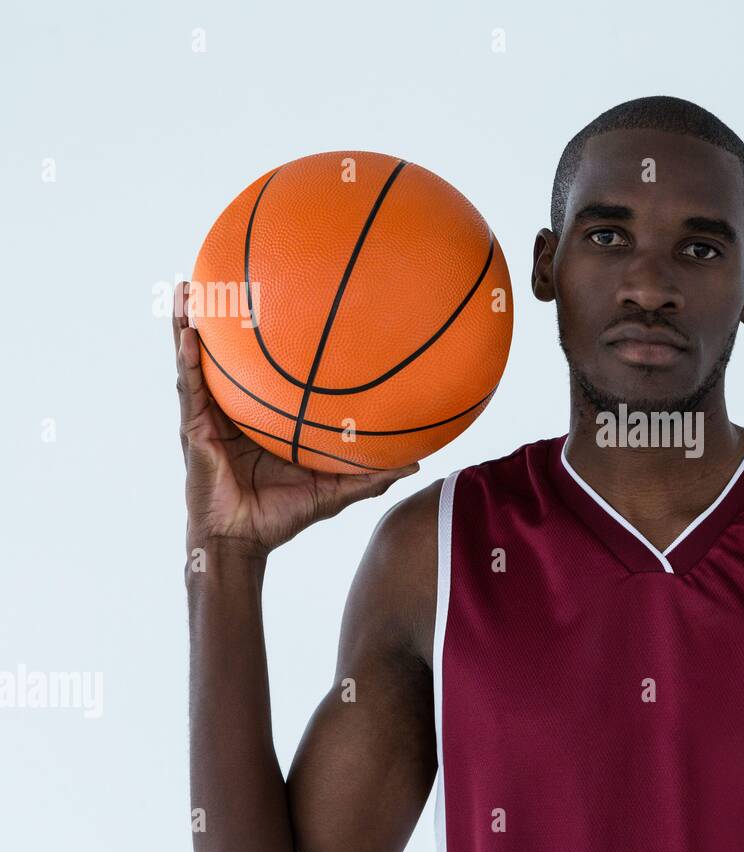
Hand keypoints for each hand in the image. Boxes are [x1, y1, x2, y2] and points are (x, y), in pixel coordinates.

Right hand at [173, 281, 417, 558]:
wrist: (243, 542)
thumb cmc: (282, 516)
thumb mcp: (333, 490)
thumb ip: (371, 475)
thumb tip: (417, 462)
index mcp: (257, 418)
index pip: (258, 372)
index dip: (260, 341)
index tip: (272, 302)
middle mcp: (230, 411)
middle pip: (222, 357)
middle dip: (218, 319)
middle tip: (219, 278)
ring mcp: (209, 418)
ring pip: (196, 363)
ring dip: (189, 326)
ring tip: (189, 289)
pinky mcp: (195, 430)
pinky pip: (191, 389)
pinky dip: (188, 359)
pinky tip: (188, 333)